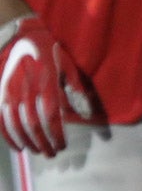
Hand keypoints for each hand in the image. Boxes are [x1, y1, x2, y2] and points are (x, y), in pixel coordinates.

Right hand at [0, 16, 93, 156]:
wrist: (22, 37)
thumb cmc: (51, 49)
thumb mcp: (68, 61)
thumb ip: (74, 85)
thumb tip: (85, 112)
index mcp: (46, 78)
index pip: (50, 114)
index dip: (56, 133)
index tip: (63, 144)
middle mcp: (26, 87)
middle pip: (33, 124)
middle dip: (44, 142)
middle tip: (53, 153)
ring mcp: (9, 91)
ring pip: (17, 125)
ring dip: (28, 142)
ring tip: (40, 152)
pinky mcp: (0, 94)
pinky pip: (2, 121)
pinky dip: (9, 137)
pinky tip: (19, 147)